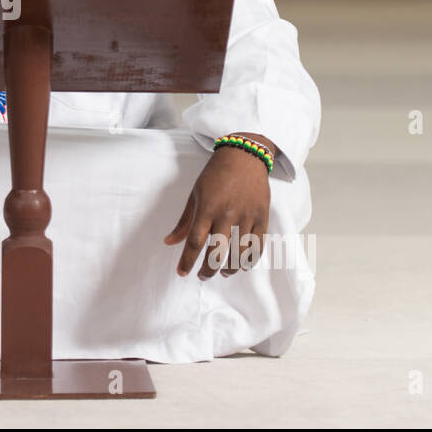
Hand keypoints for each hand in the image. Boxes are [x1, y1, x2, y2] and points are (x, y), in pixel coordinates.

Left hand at [163, 141, 270, 279]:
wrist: (244, 156)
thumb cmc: (215, 174)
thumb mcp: (195, 194)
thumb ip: (184, 221)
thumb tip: (169, 242)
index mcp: (207, 208)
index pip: (195, 242)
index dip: (187, 261)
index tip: (182, 272)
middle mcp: (227, 214)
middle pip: (217, 253)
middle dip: (208, 270)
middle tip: (202, 276)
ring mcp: (247, 216)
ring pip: (239, 253)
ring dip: (230, 268)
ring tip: (223, 272)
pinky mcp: (262, 217)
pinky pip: (258, 246)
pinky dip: (250, 259)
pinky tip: (242, 264)